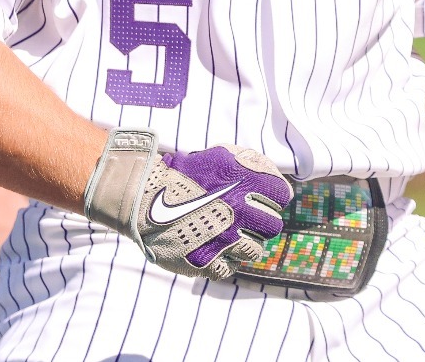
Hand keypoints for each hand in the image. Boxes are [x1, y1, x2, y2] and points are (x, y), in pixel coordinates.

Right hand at [82, 130, 293, 279]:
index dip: (272, 197)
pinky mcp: (207, 262)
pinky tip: (213, 249)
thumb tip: (275, 176)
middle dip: (261, 222)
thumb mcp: (219, 155)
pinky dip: (223, 261)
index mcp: (244, 183)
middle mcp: (239, 212)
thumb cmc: (182, 173)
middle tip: (245, 220)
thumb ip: (251, 163)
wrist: (143, 195)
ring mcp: (224, 240)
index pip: (281, 195)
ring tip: (228, 235)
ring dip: (244, 244)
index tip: (263, 199)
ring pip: (254, 251)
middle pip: (272, 227)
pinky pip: (229, 269)